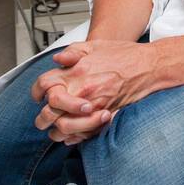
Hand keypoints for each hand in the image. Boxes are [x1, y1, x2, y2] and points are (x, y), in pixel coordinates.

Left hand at [30, 40, 160, 142]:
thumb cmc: (124, 55)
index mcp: (76, 73)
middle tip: (41, 120)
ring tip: (54, 130)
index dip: (35, 91)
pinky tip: (72, 135)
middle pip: (49, 111)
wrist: (148, 66)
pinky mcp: (105, 118)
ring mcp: (93, 106)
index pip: (44, 85)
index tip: (37, 96)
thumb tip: (57, 60)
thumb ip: (72, 52)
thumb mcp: (95, 46)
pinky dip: (74, 138)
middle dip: (41, 118)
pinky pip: (83, 135)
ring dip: (55, 131)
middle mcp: (82, 91)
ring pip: (63, 128)